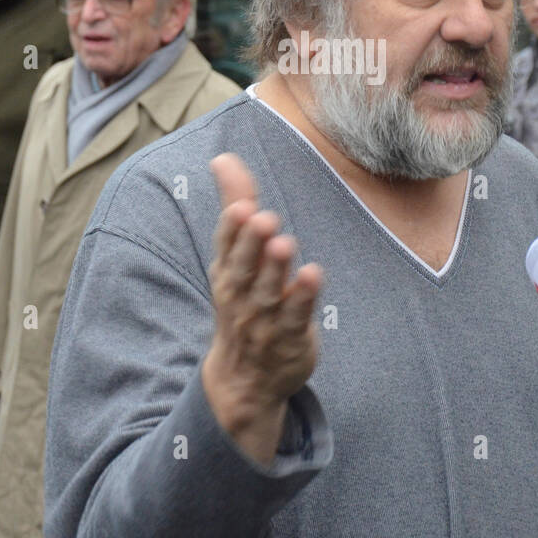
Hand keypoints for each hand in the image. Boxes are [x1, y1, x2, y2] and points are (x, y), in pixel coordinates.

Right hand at [201, 153, 323, 465]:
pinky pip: (297, 317)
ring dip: (276, 269)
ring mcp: (265, 320)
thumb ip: (235, 205)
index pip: (226, 247)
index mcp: (226, 272)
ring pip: (269, 292)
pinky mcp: (291, 338)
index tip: (241, 207)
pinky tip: (314, 275)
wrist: (245, 379)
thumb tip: (223, 158)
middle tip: (263, 219)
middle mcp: (241, 295)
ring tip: (284, 242)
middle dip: (252, 245)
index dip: (232, 229)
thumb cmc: (242, 302)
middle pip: (244, 269)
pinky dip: (304, 297)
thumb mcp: (234, 257)